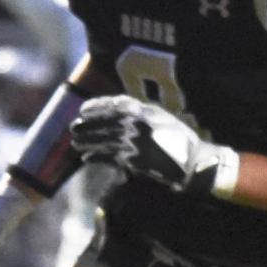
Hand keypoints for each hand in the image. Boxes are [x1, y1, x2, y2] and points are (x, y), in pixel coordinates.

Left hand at [70, 96, 237, 196]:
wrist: (193, 163)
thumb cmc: (180, 142)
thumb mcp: (163, 119)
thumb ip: (143, 114)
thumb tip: (123, 111)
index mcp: (145, 110)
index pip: (114, 103)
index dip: (96, 105)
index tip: (84, 109)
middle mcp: (137, 123)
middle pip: (104, 121)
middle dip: (87, 123)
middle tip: (73, 126)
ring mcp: (134, 140)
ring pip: (102, 138)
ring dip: (87, 140)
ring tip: (76, 143)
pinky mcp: (132, 159)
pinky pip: (108, 156)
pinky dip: (96, 156)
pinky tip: (87, 157)